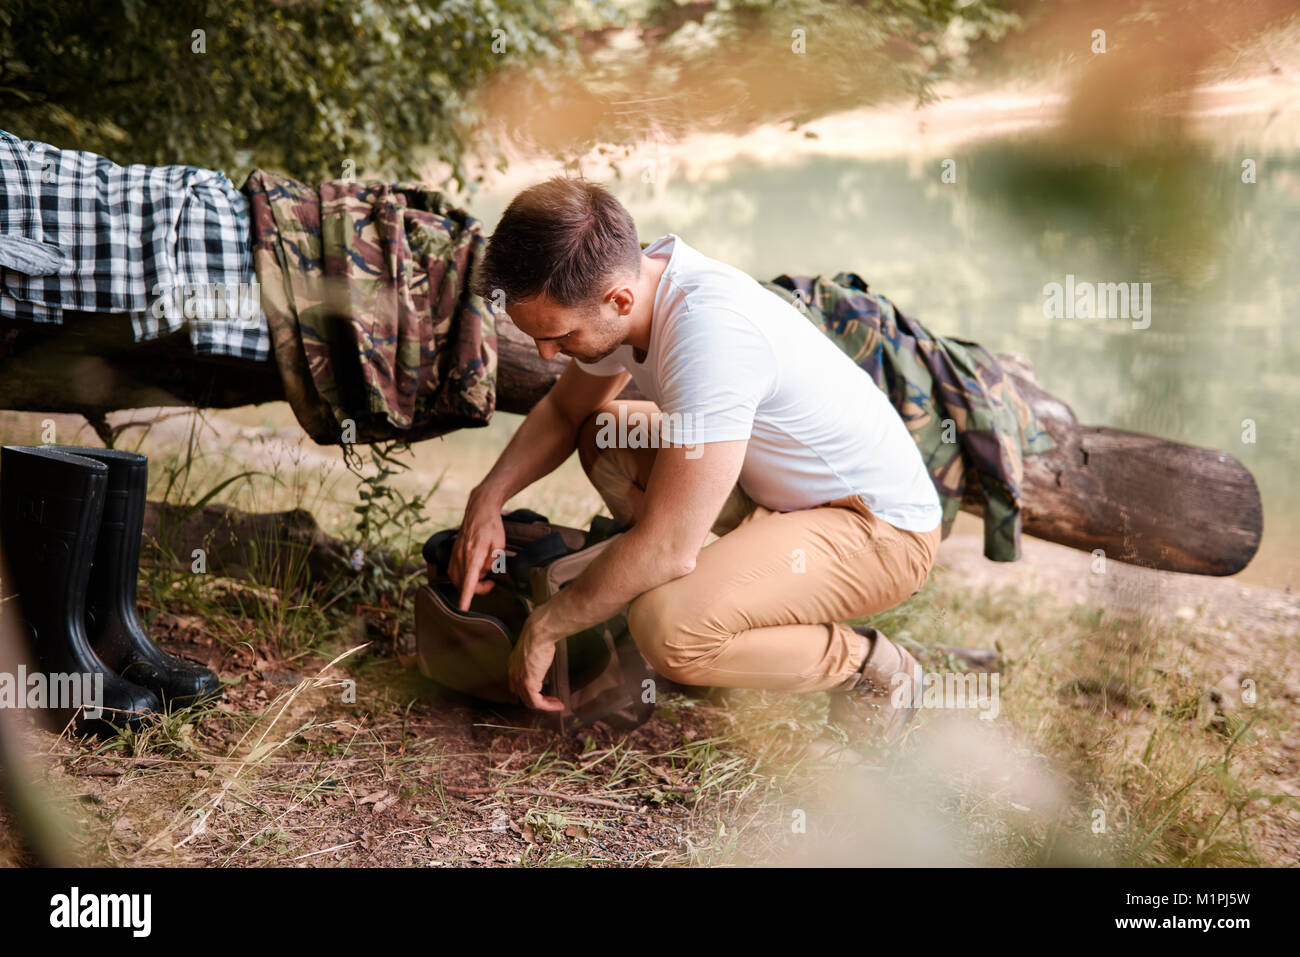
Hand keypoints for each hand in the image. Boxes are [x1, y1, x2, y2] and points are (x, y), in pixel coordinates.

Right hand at [448, 490, 506, 610]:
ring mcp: (455, 555)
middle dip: (478, 589)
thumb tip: (484, 573)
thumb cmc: (492, 527)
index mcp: (474, 555)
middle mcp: (461, 557)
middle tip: (491, 582)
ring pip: (458, 580)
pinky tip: (473, 571)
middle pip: (464, 584)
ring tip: (483, 575)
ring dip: (469, 584)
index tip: (463, 609)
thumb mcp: (499, 545)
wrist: (479, 510)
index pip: (469, 582)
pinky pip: (454, 573)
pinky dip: (462, 577)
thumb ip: (492, 562)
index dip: (466, 597)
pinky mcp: (453, 553)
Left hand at [508, 610, 566, 711]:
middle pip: (523, 695)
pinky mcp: (528, 684)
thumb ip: (537, 656)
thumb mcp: (536, 647)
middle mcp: (513, 674)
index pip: (517, 685)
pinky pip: (537, 702)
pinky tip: (557, 705)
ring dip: (545, 705)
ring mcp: (519, 680)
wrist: (538, 633)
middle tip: (551, 701)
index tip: (542, 694)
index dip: (529, 692)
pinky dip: (548, 706)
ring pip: (530, 701)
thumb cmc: (539, 635)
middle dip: (538, 701)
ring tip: (557, 704)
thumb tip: (545, 657)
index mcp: (513, 665)